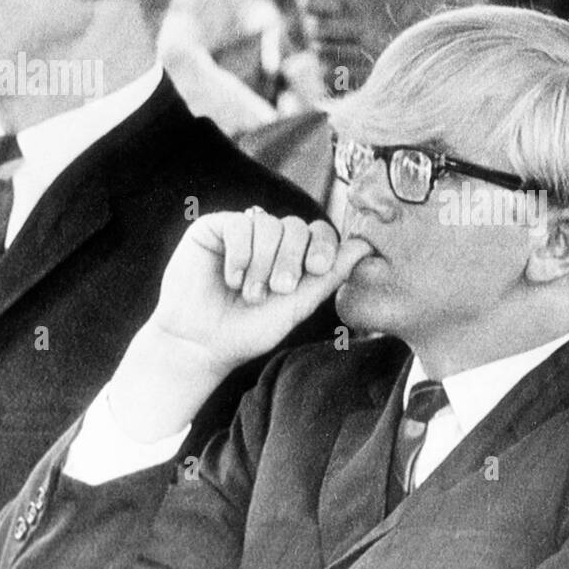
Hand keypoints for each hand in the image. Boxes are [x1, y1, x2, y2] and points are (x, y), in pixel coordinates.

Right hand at [109, 210, 369, 441]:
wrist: (201, 344)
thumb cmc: (249, 330)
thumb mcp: (298, 304)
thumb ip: (329, 275)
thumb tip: (366, 246)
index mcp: (294, 256)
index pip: (319, 233)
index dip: (323, 245)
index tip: (317, 269)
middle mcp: (269, 239)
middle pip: (296, 227)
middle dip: (291, 259)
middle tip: (278, 289)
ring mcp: (241, 231)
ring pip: (268, 224)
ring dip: (263, 263)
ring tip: (249, 293)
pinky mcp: (213, 228)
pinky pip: (238, 224)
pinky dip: (240, 254)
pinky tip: (231, 279)